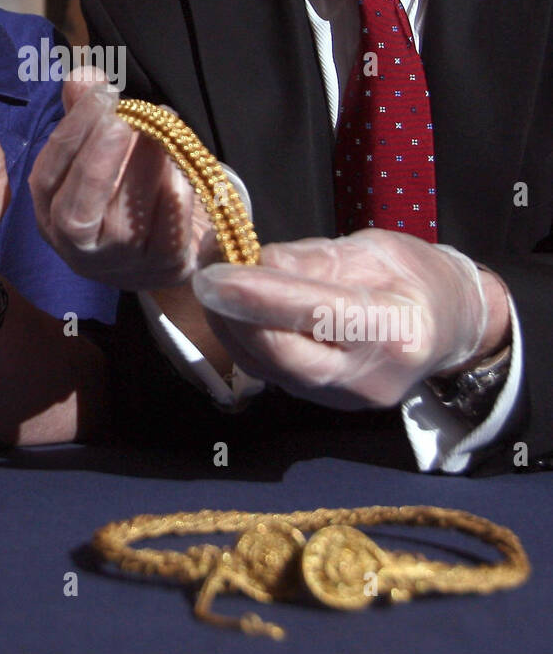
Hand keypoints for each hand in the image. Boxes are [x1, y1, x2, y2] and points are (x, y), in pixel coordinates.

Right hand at [30, 75, 213, 290]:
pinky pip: (169, 230)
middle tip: (123, 119)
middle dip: (98, 161)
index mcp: (52, 214)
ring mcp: (122, 265)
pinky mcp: (165, 268)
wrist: (171, 246)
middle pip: (76, 213)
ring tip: (159, 128)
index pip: (47, 178)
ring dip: (143, 167)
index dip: (71, 135)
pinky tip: (182, 161)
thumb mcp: (101, 150)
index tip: (100, 94)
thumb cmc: (126, 190)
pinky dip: (175, 192)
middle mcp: (79, 249)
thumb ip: (87, 112)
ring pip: (126, 223)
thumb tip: (83, 75)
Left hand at [192, 228, 490, 408]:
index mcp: (396, 329)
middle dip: (233, 315)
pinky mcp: (324, 403)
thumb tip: (256, 261)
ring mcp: (346, 399)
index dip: (260, 296)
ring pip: (268, 367)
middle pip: (284, 355)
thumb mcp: (374, 249)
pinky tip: (232, 309)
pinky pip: (272, 373)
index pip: (318, 314)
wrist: (449, 326)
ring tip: (212, 282)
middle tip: (204, 273)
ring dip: (230, 326)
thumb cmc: (415, 277)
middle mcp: (370, 376)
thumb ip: (313, 260)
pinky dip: (245, 340)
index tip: (214, 273)